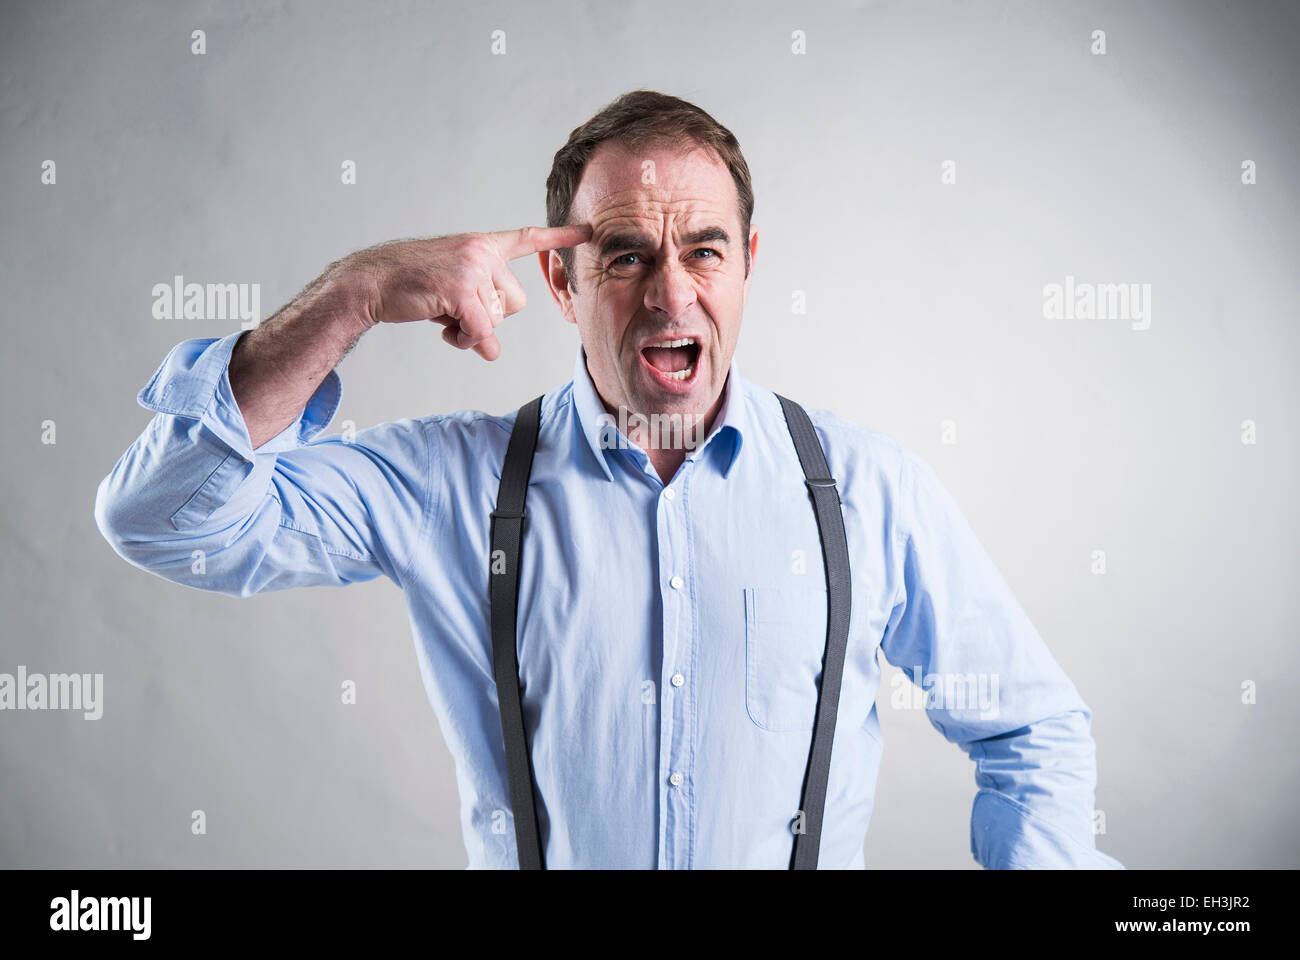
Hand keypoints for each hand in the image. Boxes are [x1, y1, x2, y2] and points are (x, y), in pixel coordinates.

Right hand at [348, 224, 591, 359]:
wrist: (372, 281)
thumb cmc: (412, 287)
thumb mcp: (453, 289)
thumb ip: (480, 308)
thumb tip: (492, 351)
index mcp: (482, 246)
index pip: (526, 239)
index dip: (558, 238)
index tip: (587, 230)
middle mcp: (481, 252)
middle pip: (515, 304)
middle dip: (490, 318)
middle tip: (457, 311)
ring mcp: (472, 268)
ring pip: (496, 320)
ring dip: (472, 331)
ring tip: (445, 317)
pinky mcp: (460, 288)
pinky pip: (481, 329)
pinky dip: (466, 339)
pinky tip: (446, 330)